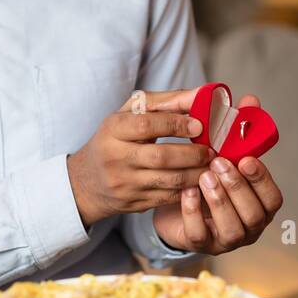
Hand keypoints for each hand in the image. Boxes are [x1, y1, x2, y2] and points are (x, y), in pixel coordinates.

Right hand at [66, 88, 214, 226]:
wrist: (86, 182)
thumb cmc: (115, 139)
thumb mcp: (129, 114)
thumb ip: (165, 102)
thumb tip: (201, 94)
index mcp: (113, 130)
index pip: (146, 125)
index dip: (176, 124)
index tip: (198, 125)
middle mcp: (115, 158)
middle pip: (161, 157)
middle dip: (192, 154)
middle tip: (211, 150)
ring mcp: (124, 184)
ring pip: (168, 181)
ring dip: (196, 173)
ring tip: (211, 165)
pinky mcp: (134, 204)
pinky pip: (168, 198)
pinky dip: (189, 190)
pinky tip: (200, 181)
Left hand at [153, 94, 283, 254]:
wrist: (175, 200)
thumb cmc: (208, 175)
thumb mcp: (224, 153)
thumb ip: (240, 130)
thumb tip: (251, 100)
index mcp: (261, 205)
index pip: (273, 198)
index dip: (262, 180)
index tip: (245, 158)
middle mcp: (250, 227)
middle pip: (253, 215)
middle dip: (237, 188)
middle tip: (218, 163)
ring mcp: (226, 239)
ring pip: (232, 229)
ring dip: (219, 201)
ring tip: (204, 176)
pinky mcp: (201, 244)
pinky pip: (200, 235)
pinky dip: (193, 212)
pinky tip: (186, 192)